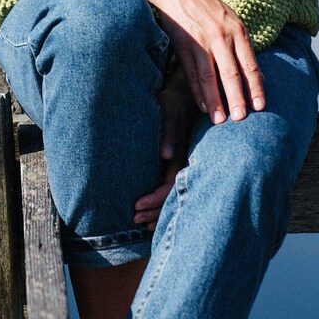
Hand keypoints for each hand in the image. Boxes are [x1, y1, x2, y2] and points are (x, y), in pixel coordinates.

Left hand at [133, 65, 193, 231]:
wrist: (182, 96)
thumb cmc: (172, 102)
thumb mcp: (170, 111)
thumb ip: (169, 133)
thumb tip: (166, 155)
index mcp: (182, 154)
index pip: (169, 186)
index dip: (154, 200)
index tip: (136, 206)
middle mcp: (183, 164)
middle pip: (172, 198)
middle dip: (154, 212)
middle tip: (134, 220)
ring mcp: (181, 166)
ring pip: (172, 198)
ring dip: (157, 212)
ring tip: (141, 223)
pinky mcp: (177, 165)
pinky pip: (171, 190)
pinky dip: (160, 204)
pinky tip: (150, 212)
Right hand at [156, 0, 264, 125]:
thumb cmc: (205, 4)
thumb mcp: (229, 18)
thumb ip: (241, 44)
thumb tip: (255, 72)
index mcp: (237, 29)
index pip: (250, 64)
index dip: (255, 87)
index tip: (260, 107)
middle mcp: (220, 36)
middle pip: (232, 73)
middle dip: (238, 98)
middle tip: (242, 119)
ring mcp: (200, 40)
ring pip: (209, 76)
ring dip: (215, 101)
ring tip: (220, 120)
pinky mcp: (182, 44)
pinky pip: (191, 72)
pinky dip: (197, 91)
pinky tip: (202, 106)